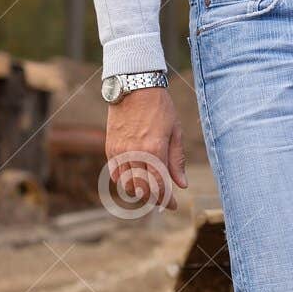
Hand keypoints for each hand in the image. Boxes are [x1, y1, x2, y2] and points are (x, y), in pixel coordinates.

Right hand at [104, 87, 186, 212]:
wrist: (134, 86)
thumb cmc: (159, 107)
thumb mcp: (174, 131)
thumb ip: (177, 160)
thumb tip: (182, 184)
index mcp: (154, 150)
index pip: (160, 186)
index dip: (167, 200)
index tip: (173, 205)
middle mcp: (135, 154)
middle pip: (143, 190)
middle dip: (154, 198)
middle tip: (163, 199)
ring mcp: (120, 152)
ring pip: (127, 185)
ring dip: (139, 192)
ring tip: (150, 191)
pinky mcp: (110, 148)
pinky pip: (116, 173)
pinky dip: (125, 181)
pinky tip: (135, 179)